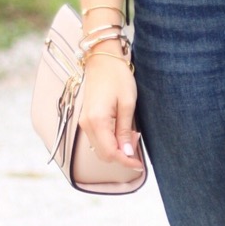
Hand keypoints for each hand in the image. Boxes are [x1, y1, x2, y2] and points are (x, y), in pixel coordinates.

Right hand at [79, 51, 141, 168]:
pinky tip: (122, 132)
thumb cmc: (118, 78)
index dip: (126, 161)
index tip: (140, 164)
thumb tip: (128, 153)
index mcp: (97, 121)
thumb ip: (126, 131)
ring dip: (116, 149)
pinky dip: (110, 142)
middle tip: (138, 143)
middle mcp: (87, 125)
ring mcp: (84, 122)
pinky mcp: (86, 119)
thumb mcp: (128, 104)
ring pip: (100, 149)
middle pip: (103, 155)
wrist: (102, 60)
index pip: (111, 153)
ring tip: (132, 135)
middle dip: (122, 156)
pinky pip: (98, 139)